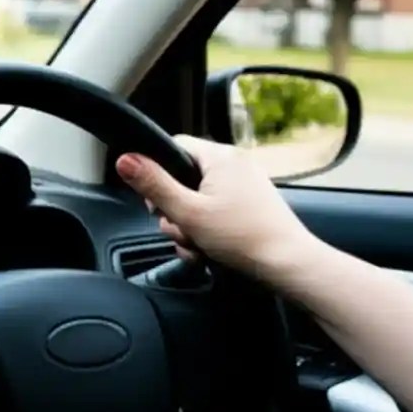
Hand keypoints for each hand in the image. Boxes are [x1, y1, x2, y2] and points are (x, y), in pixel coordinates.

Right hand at [115, 135, 322, 282]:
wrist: (287, 264)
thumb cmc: (243, 238)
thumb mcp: (188, 212)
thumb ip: (153, 185)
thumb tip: (125, 160)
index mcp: (220, 156)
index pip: (174, 147)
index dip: (156, 174)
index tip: (155, 202)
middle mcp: (234, 165)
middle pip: (183, 180)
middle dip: (175, 212)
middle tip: (183, 230)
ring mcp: (245, 187)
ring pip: (198, 202)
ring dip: (190, 228)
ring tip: (201, 245)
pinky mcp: (251, 207)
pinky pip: (216, 214)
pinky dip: (208, 232)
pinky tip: (211, 251)